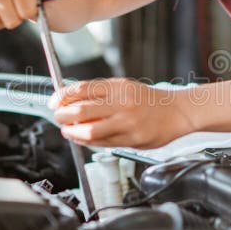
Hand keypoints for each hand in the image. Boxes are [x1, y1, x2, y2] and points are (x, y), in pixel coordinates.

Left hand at [49, 78, 195, 147]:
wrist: (176, 112)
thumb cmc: (148, 101)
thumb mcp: (124, 87)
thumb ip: (99, 93)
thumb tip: (70, 99)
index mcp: (118, 87)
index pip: (81, 89)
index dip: (62, 97)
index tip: (54, 102)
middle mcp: (121, 103)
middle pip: (81, 110)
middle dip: (63, 116)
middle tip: (58, 117)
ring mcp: (126, 123)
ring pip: (88, 131)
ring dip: (72, 132)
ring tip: (68, 130)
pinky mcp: (131, 139)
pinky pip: (101, 142)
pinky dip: (87, 141)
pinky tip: (82, 138)